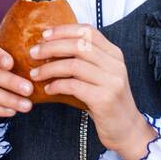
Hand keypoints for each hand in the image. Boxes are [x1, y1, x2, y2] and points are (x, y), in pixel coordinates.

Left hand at [27, 23, 154, 158]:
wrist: (127, 129)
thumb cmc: (107, 101)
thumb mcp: (100, 76)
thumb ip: (84, 61)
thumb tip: (50, 47)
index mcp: (114, 54)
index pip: (88, 31)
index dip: (64, 30)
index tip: (44, 35)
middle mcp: (115, 64)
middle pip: (78, 46)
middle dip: (51, 47)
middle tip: (33, 53)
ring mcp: (112, 81)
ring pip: (74, 65)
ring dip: (49, 68)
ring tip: (35, 74)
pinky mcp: (104, 99)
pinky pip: (74, 86)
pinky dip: (57, 85)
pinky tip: (48, 89)